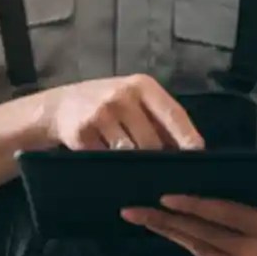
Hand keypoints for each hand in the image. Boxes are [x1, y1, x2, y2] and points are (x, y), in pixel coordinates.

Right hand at [46, 74, 203, 150]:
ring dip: (133, 164)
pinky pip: (106, 159)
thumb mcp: (134, 99)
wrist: (59, 105)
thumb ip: (159, 118)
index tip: (198, 157)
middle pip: (152, 142)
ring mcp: (101, 113)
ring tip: (130, 164)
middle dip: (156, 159)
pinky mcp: (82, 133)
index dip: (187, 137)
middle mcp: (123, 95)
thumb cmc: (107, 104)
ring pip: (129, 154)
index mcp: (143, 86)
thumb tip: (190, 149)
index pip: (173, 114)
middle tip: (159, 169)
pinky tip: (107, 159)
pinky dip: (110, 164)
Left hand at [121, 166, 256, 255]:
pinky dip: (183, 243)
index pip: (226, 216)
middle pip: (202, 235)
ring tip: (140, 218)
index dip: (195, 206)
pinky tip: (164, 230)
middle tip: (134, 209)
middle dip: (166, 221)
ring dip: (168, 234)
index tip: (166, 196)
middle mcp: (255, 255)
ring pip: (198, 249)